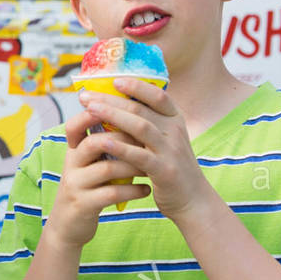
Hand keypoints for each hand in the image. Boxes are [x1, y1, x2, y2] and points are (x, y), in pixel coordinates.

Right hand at [48, 109, 150, 247]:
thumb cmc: (86, 189)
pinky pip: (112, 193)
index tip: (121, 107)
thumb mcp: (87, 165)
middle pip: (95, 142)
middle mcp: (71, 164)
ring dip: (134, 166)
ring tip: (151, 168)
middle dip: (125, 139)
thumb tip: (130, 120)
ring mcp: (75, 184)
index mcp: (73, 151)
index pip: (75, 125)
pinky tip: (146, 190)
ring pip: (107, 168)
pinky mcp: (83, 205)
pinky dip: (133, 191)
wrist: (67, 226)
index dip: (94, 114)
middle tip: (149, 141)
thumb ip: (101, 145)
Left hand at [78, 78, 212, 219]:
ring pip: (140, 126)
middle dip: (111, 99)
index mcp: (176, 120)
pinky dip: (120, 147)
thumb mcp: (167, 141)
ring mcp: (171, 150)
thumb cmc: (171, 168)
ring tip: (90, 109)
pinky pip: (139, 155)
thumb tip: (119, 106)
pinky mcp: (164, 171)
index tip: (114, 79)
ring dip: (112, 115)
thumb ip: (150, 124)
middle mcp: (175, 131)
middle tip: (86, 95)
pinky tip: (103, 141)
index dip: (136, 85)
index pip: (158, 95)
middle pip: (141, 108)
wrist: (193, 200)